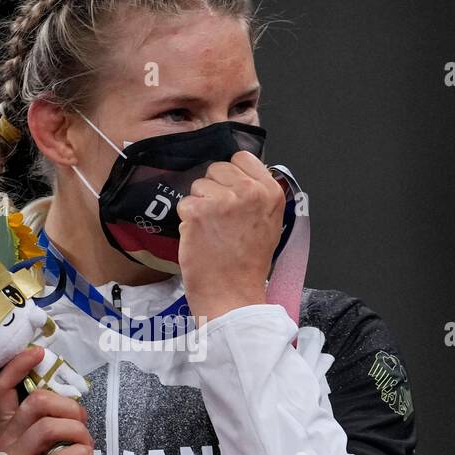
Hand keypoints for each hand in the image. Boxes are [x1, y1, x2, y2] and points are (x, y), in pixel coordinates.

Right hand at [0, 345, 94, 454]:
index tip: (39, 352)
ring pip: (49, 427)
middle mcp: (6, 440)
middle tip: (82, 421)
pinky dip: (78, 453)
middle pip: (35, 402)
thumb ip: (46, 428)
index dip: (19, 365)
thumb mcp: (36, 452)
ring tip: (86, 444)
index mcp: (7, 428)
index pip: (2, 387)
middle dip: (68, 405)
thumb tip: (75, 407)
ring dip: (78, 431)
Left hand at [178, 149, 285, 323]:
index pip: (241, 157)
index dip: (230, 175)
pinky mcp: (199, 213)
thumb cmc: (248, 265)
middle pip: (217, 168)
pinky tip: (200, 239)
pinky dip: (187, 221)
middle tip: (221, 220)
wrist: (233, 296)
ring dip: (199, 206)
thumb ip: (256, 195)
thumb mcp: (269, 223)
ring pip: (198, 186)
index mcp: (270, 191)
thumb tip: (237, 174)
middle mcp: (249, 192)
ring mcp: (223, 201)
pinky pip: (184, 204)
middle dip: (213, 190)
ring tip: (212, 232)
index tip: (231, 194)